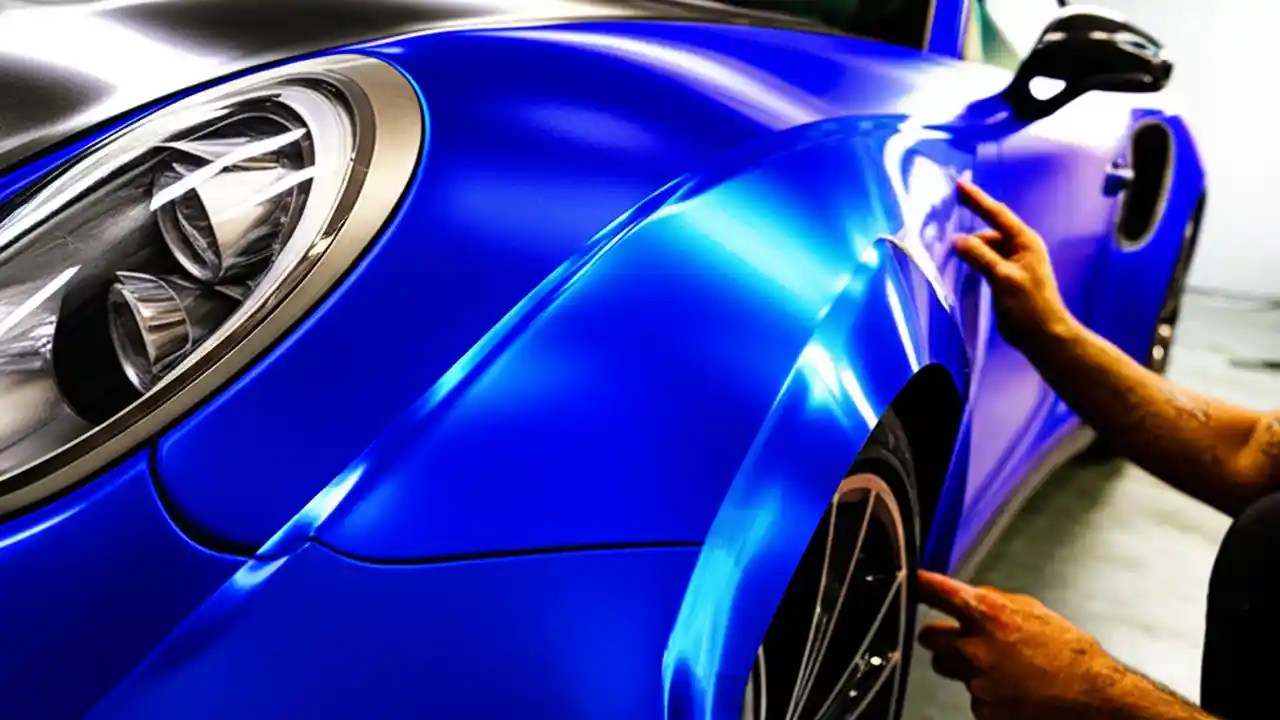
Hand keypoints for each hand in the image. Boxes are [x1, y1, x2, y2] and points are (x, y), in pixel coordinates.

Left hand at [916, 570, 1127, 718]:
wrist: (1094, 697)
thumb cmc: (1069, 651)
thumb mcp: (1032, 611)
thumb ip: (994, 602)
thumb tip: (967, 597)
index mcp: (989, 614)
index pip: (937, 591)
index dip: (920, 585)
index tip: (911, 583)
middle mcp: (975, 647)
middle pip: (928, 637)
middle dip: (941, 638)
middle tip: (963, 639)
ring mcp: (976, 682)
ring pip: (948, 668)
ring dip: (963, 666)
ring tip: (999, 668)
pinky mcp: (982, 710)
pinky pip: (971, 696)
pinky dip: (987, 694)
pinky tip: (1012, 691)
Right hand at [953, 179, 1077, 352]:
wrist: (1044, 335)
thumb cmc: (1028, 306)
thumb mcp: (1003, 278)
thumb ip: (980, 257)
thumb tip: (956, 240)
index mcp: (1025, 241)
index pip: (997, 214)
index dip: (977, 199)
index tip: (958, 185)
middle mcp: (1020, 247)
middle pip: (989, 231)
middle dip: (969, 230)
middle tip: (945, 234)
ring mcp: (1013, 262)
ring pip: (985, 247)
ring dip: (970, 249)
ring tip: (949, 254)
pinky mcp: (1005, 277)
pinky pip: (985, 261)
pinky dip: (973, 261)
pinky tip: (960, 265)